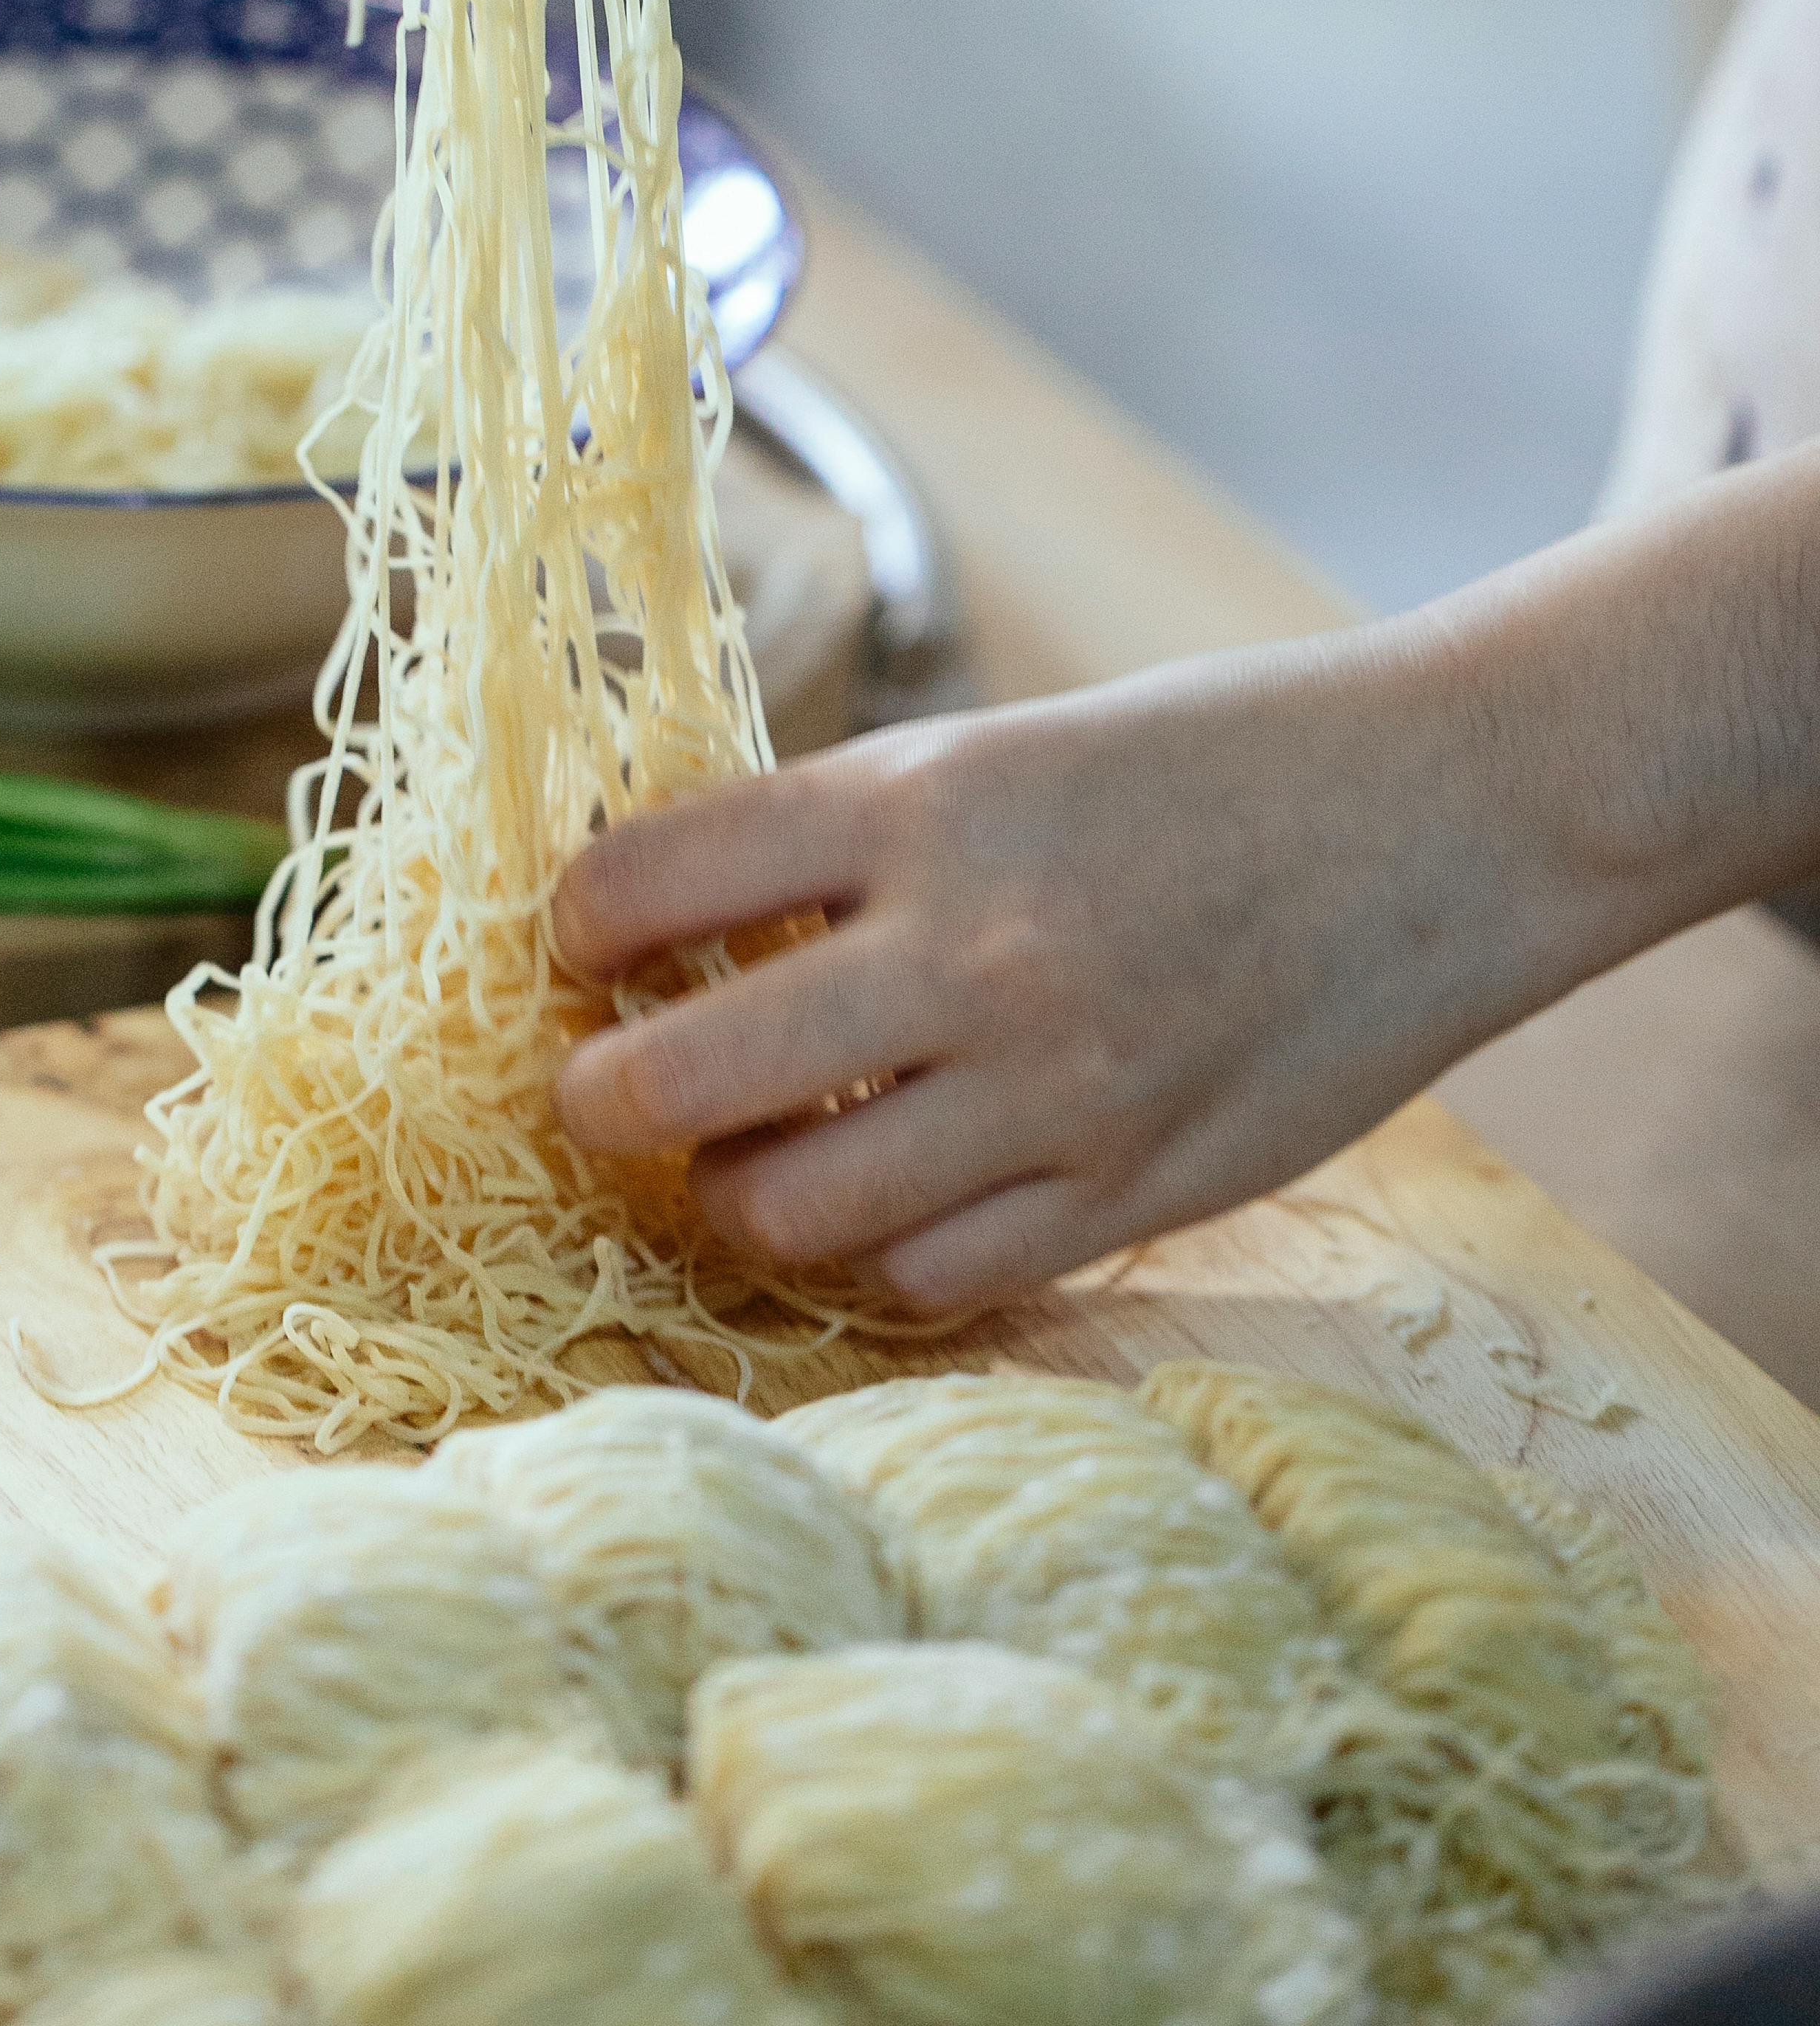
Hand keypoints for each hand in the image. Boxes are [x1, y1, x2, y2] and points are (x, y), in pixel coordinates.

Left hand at [552, 629, 1557, 1316]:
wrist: (1450, 812)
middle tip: (606, 1089)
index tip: (583, 949)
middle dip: (600, 1099)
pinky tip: (890, 1196)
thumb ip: (851, 841)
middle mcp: (970, 949)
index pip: (644, 884)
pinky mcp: (1131, 1192)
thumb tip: (669, 929)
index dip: (575, 929)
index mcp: (923, 798)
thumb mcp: (1007, 746)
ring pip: (784, 1215)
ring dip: (738, 1193)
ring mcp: (1054, 1089)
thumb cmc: (1216, 761)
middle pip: (670, 1082)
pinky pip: (928, 1280)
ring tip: (758, 1151)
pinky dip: (877, 1254)